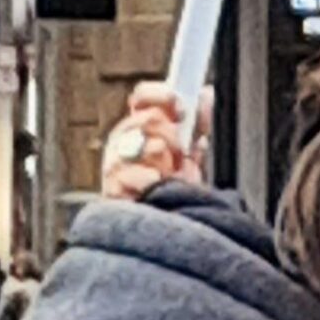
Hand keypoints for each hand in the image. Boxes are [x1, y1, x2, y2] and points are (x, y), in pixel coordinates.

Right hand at [100, 83, 212, 200]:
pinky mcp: (113, 189)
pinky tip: (158, 190)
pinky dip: (156, 183)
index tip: (182, 109)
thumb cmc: (172, 188)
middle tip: (179, 155)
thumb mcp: (190, 153)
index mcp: (138, 126)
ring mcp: (114, 164)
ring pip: (149, 146)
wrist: (163, 225)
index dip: (162, 96)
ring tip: (168, 176)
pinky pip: (145, 177)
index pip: (142, 96)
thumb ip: (198, 124)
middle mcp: (122, 140)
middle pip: (149, 119)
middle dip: (173, 137)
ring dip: (167, 163)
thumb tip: (206, 94)